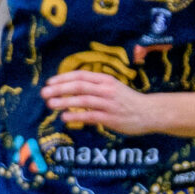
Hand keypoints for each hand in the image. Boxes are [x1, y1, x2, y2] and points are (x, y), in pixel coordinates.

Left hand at [42, 71, 163, 134]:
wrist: (150, 112)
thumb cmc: (128, 101)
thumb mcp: (112, 87)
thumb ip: (95, 86)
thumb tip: (72, 88)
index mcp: (105, 80)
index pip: (81, 75)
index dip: (63, 78)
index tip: (49, 82)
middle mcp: (106, 89)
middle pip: (79, 86)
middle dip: (59, 88)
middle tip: (44, 92)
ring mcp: (109, 104)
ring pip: (83, 100)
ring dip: (64, 101)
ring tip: (50, 104)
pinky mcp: (111, 118)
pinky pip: (90, 116)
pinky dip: (76, 116)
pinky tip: (64, 118)